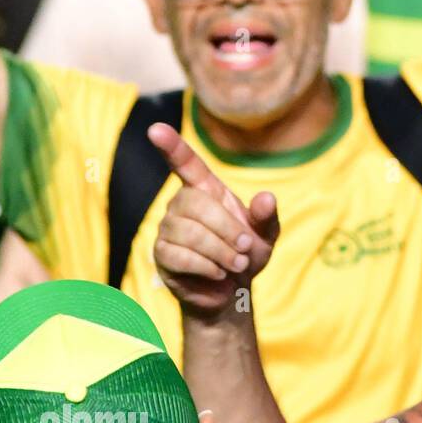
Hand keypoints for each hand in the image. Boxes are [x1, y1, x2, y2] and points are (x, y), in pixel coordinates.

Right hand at [149, 122, 278, 320]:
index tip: (155, 129)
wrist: (231, 292)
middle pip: (195, 204)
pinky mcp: (161, 255)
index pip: (184, 163)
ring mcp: (168, 229)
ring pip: (188, 232)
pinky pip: (179, 255)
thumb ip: (267, 217)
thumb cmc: (245, 256)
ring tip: (234, 265)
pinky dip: (205, 266)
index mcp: (205, 190)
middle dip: (226, 229)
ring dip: (219, 251)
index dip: (171, 146)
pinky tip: (218, 274)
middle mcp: (181, 205)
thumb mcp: (265, 235)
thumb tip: (266, 198)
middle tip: (244, 249)